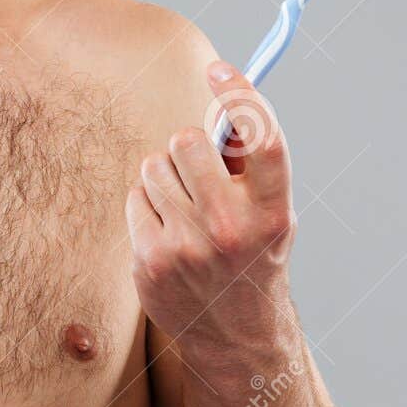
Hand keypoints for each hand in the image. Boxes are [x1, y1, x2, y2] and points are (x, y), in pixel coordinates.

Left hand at [126, 61, 299, 378]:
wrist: (235, 336)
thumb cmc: (251, 257)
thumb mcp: (269, 212)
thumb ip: (250, 162)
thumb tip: (221, 103)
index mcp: (272, 211)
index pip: (262, 139)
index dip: (241, 96)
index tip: (219, 70)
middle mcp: (232, 228)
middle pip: (187, 141)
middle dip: (189, 149)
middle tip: (200, 174)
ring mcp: (188, 247)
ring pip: (154, 166)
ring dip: (165, 178)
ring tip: (185, 209)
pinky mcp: (150, 260)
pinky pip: (135, 197)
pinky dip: (147, 207)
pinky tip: (167, 233)